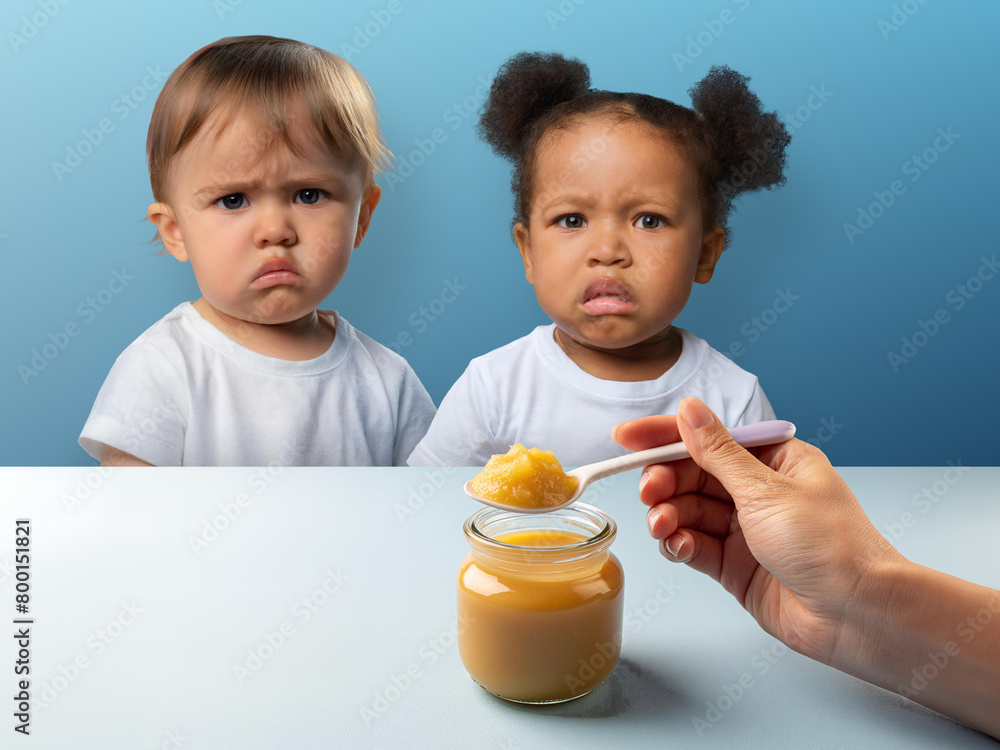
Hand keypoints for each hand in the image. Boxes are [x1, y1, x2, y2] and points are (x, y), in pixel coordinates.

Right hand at [612, 397, 900, 664]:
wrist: (857, 616)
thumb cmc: (831, 546)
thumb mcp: (766, 490)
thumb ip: (718, 452)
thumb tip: (690, 410)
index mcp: (774, 459)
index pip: (709, 438)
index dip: (665, 435)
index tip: (626, 438)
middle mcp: (758, 491)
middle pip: (693, 475)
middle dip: (665, 481)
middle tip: (649, 492)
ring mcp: (746, 528)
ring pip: (689, 511)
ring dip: (669, 515)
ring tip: (663, 526)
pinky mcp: (735, 564)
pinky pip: (695, 545)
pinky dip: (681, 544)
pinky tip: (679, 547)